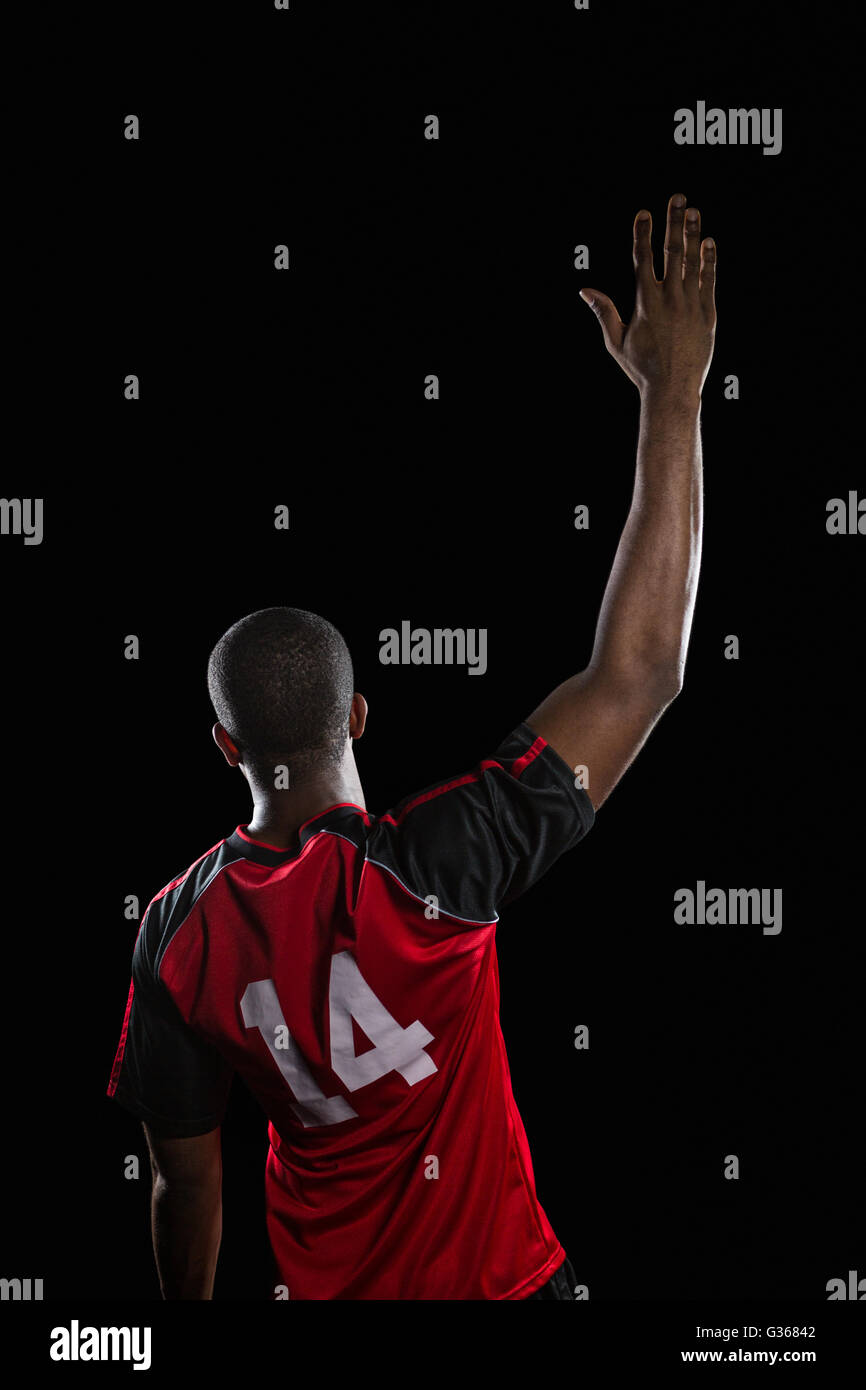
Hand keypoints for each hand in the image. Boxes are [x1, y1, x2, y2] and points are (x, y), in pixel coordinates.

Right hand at [580, 193, 716, 398]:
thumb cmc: (641, 368)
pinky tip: (708, 242)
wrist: (672, 390)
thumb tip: (584, 289)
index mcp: (645, 304)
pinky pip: (709, 281)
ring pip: (692, 263)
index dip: (643, 234)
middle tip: (677, 197)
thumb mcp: (616, 341)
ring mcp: (690, 306)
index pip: (643, 260)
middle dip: (673, 222)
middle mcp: (669, 300)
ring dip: (692, 234)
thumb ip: (603, 311)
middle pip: (672, 253)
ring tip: (693, 211)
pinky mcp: (707, 315)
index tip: (644, 212)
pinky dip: (709, 261)